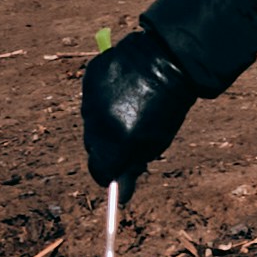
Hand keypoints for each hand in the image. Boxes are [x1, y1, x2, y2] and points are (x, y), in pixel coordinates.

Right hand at [81, 25, 200, 195]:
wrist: (168, 61)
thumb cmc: (167, 107)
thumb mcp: (155, 143)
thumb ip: (133, 167)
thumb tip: (120, 195)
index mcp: (116, 141)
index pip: (99, 170)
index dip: (108, 174)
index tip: (116, 171)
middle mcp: (97, 122)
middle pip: (92, 146)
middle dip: (106, 147)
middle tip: (127, 137)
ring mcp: (90, 99)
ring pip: (90, 121)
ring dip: (104, 122)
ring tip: (128, 108)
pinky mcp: (89, 79)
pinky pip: (90, 98)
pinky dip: (102, 99)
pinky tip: (122, 90)